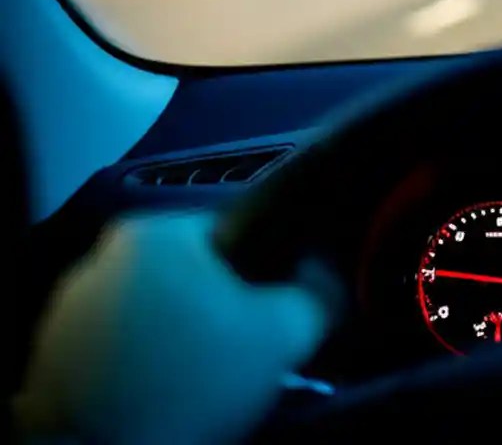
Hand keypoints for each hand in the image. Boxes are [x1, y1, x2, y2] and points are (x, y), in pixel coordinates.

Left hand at [15, 211, 329, 444]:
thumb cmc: (193, 380)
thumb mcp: (283, 333)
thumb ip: (318, 289)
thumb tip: (324, 274)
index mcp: (157, 231)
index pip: (241, 233)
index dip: (273, 275)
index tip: (280, 315)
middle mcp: (105, 253)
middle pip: (199, 275)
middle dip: (226, 310)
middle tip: (248, 354)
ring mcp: (71, 305)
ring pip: (161, 312)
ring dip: (187, 339)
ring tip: (207, 380)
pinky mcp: (55, 353)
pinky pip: (127, 346)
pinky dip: (151, 363)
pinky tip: (169, 393)